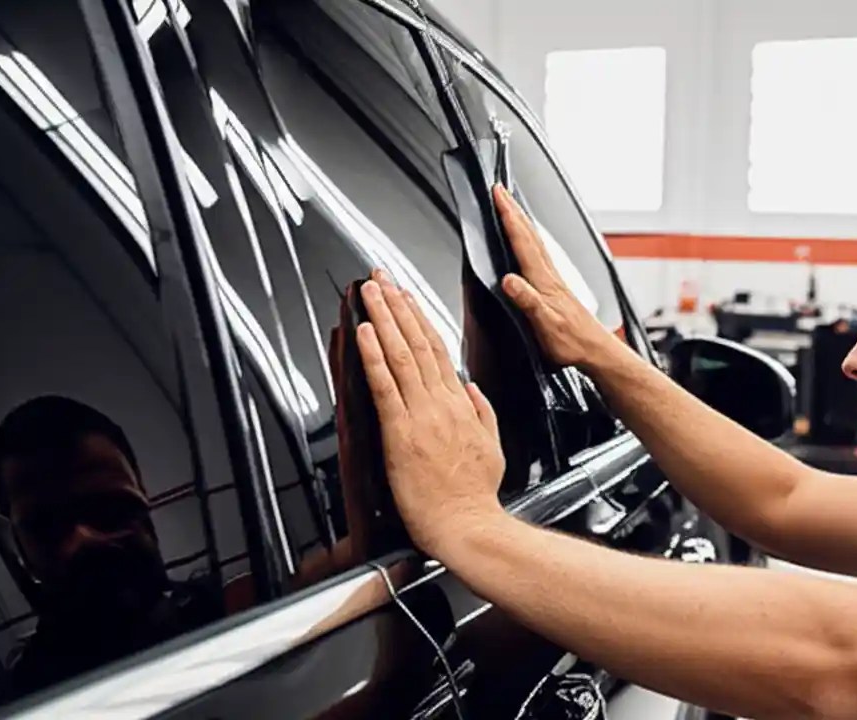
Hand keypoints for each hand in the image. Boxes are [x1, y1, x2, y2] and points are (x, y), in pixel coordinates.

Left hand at [355, 272, 505, 557]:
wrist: (469, 526)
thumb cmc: (475, 496)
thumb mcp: (492, 447)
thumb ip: (481, 413)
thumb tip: (470, 389)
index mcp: (460, 405)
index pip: (437, 350)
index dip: (419, 318)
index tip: (406, 295)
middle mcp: (441, 403)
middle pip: (417, 342)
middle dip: (398, 305)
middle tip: (381, 276)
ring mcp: (421, 416)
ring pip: (400, 355)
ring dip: (384, 318)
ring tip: (371, 290)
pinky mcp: (401, 433)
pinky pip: (385, 386)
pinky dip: (374, 355)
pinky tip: (365, 331)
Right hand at [494, 185, 618, 369]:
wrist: (596, 351)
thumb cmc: (572, 342)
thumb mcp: (545, 325)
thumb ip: (527, 301)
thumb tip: (509, 280)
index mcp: (543, 281)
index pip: (522, 242)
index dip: (509, 216)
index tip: (498, 195)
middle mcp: (549, 276)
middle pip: (529, 235)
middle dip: (514, 210)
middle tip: (501, 190)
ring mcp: (554, 280)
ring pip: (535, 242)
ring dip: (522, 222)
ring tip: (512, 208)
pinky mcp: (556, 288)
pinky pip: (539, 255)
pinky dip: (530, 241)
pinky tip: (529, 244)